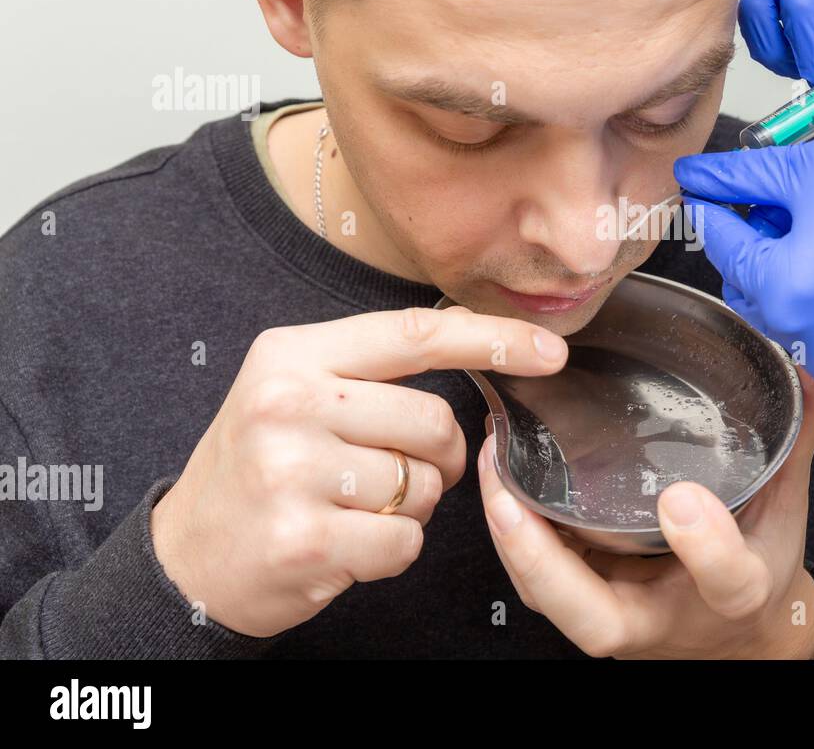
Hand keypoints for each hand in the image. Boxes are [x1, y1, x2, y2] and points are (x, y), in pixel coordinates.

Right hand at [151, 307, 568, 636]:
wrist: (186, 555)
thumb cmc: (258, 467)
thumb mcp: (292, 389)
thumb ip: (373, 368)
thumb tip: (474, 338)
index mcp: (292, 355)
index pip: (416, 334)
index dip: (493, 340)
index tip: (551, 351)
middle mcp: (288, 404)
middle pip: (435, 421)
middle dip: (440, 458)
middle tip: (398, 473)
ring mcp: (292, 472)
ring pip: (424, 485)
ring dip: (411, 507)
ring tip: (357, 508)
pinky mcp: (304, 539)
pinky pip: (405, 542)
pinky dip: (393, 550)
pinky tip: (347, 544)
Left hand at [478, 370, 813, 658]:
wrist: (741, 633)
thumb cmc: (760, 561)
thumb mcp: (789, 499)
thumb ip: (798, 428)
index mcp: (735, 591)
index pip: (726, 580)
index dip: (705, 546)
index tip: (684, 498)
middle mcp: (665, 617)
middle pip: (597, 617)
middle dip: (546, 561)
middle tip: (511, 494)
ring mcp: (617, 617)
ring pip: (550, 598)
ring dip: (512, 540)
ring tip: (490, 464)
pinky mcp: (585, 605)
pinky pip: (538, 582)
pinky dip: (510, 536)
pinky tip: (495, 477)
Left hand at [674, 135, 813, 397]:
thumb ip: (747, 176)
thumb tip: (700, 177)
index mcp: (783, 289)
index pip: (721, 242)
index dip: (719, 205)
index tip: (719, 187)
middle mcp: (806, 341)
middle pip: (752, 286)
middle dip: (762, 245)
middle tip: (793, 205)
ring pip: (794, 316)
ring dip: (802, 276)